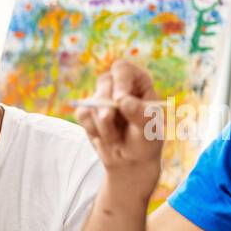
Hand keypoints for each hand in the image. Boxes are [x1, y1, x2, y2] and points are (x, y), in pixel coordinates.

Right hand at [73, 59, 161, 204]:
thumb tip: (123, 101)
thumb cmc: (145, 141)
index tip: (120, 99)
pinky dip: (92, 129)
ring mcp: (101, 98)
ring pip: (92, 101)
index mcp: (138, 82)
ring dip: (102, 124)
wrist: (130, 161)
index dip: (120, 81)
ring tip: (116, 138)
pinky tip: (104, 138)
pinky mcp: (88, 112)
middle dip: (105, 103)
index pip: (123, 69)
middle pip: (104, 81)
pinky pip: (82, 114)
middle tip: (108, 119)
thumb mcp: (149, 130)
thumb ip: (140, 114)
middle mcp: (118, 86)